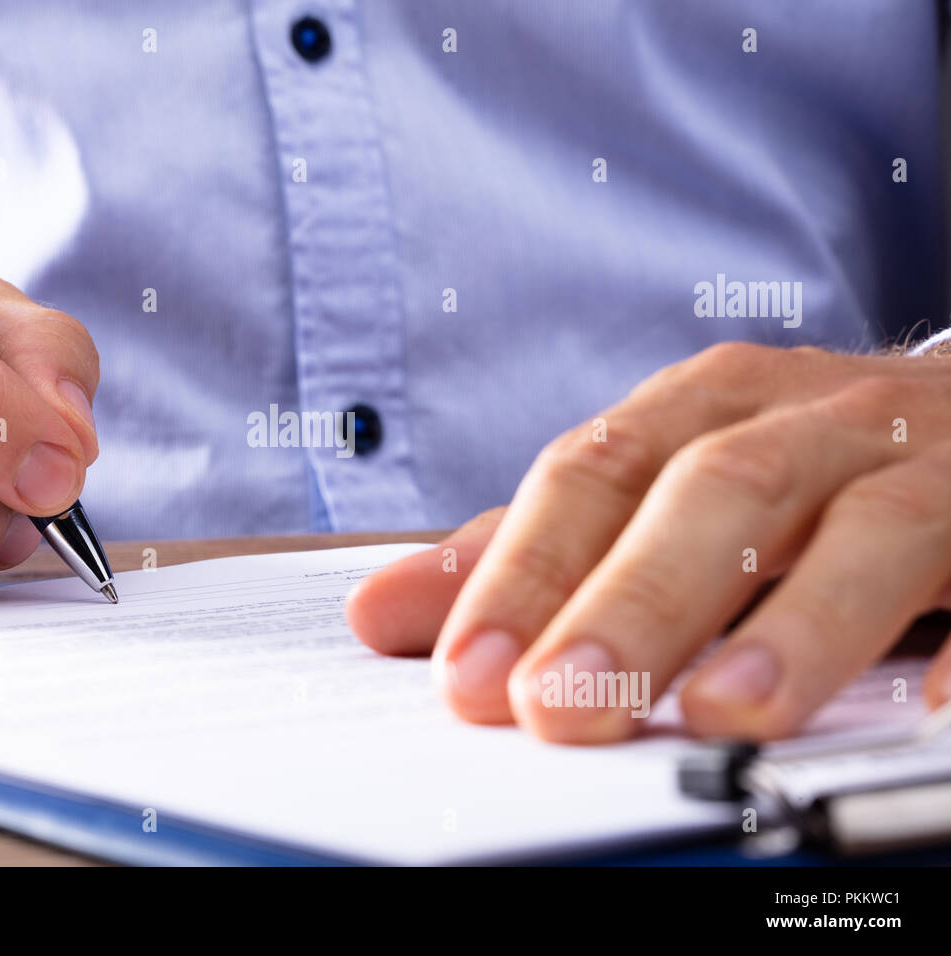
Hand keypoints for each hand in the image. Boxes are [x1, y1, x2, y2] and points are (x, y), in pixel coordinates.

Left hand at [347, 342, 950, 741]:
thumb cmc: (793, 462)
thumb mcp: (654, 486)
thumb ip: (530, 553)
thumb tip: (379, 615)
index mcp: (703, 409)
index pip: (594, 475)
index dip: (528, 572)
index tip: (465, 674)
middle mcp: (807, 421)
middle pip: (715, 495)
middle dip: (632, 602)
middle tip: (559, 706)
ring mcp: (924, 466)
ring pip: (862, 528)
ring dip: (794, 622)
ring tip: (722, 713)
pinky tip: (927, 714)